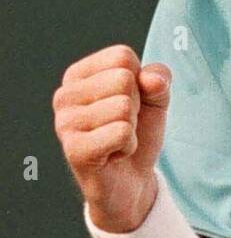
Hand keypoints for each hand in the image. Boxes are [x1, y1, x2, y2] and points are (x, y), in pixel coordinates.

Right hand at [53, 45, 170, 231]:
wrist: (131, 181)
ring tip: (117, 141)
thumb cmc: (137, 133)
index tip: (129, 104)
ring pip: (123, 107)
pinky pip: (121, 133)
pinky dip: (128, 146)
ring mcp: (64, 123)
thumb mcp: (155, 99)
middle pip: (123, 79)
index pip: (122, 56)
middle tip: (123, 126)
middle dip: (136, 106)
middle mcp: (64, 96)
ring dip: (132, 129)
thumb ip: (159, 79)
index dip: (139, 82)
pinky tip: (113, 155)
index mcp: (78, 75)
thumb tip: (150, 79)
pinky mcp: (74, 149)